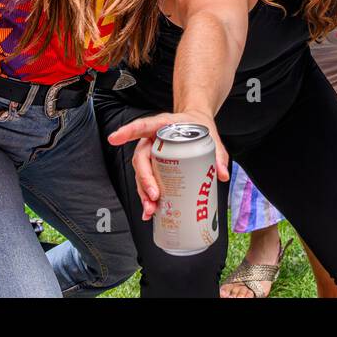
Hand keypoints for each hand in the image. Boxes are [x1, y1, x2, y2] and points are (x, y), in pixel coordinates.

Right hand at [107, 110, 228, 220]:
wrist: (197, 125)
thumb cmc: (199, 127)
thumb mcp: (211, 137)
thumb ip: (217, 153)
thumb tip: (222, 174)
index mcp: (163, 125)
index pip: (142, 126)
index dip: (128, 132)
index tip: (114, 138)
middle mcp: (152, 140)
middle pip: (141, 159)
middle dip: (145, 179)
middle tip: (154, 195)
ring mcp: (151, 153)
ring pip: (141, 174)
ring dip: (143, 192)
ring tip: (151, 209)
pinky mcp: (154, 166)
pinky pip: (147, 182)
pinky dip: (147, 196)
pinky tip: (150, 210)